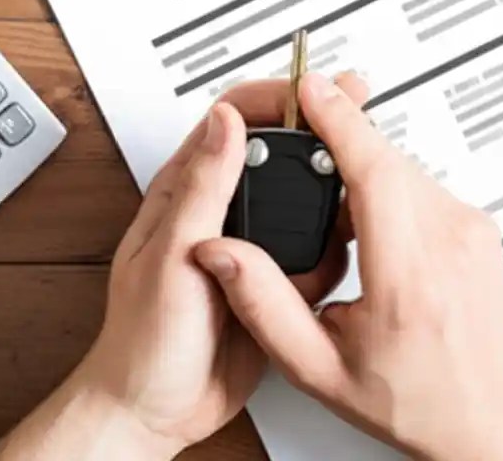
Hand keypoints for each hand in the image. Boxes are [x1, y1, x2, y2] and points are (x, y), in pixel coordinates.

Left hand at [0, 75, 367, 460]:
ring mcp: (247, 249)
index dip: (273, 97)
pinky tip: (343, 252)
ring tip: (360, 186)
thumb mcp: (172, 254)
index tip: (314, 92)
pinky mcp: (270, 284)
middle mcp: (217, 214)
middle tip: (354, 118)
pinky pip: (312, 256)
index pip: (230, 120)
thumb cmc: (142, 341)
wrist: (156, 410)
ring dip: (328, 195)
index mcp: (183, 193)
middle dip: (315, 136)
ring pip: (298, 203)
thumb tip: (227, 121)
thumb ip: (202, 186)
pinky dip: (332, 251)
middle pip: (274, 154)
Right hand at [194, 73, 502, 460]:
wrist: (487, 418)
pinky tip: (370, 234)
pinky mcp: (478, 227)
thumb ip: (262, 305)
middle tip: (297, 143)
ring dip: (362, 175)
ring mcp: (471, 231)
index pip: (373, 172)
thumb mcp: (318, 368)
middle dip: (337, 145)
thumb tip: (222, 253)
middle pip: (384, 160)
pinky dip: (388, 192)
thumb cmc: (415, 400)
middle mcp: (448, 244)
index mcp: (407, 280)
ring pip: (403, 169)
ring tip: (335, 221)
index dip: (337, 122)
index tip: (308, 91)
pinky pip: (422, 186)